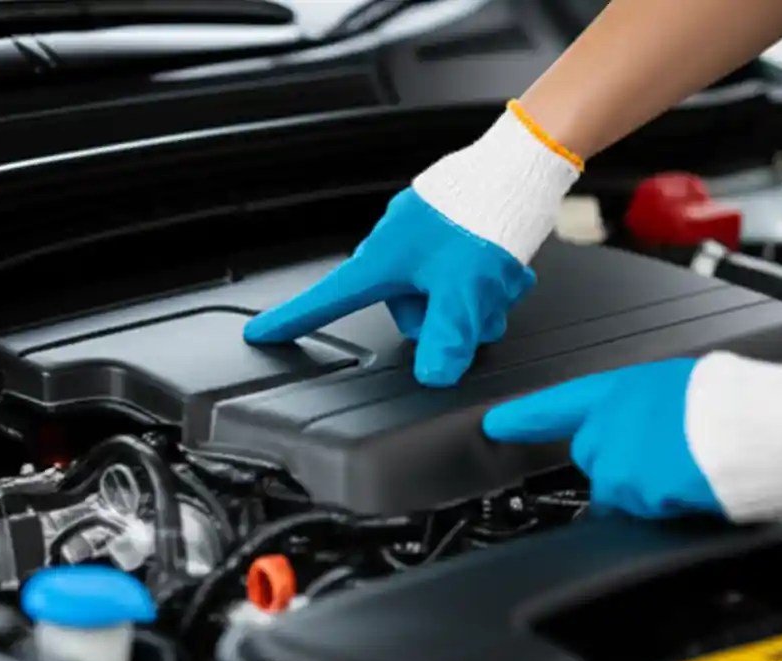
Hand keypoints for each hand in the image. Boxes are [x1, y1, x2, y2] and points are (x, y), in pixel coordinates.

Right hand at [243, 189, 535, 386]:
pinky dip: (483, 276)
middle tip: (481, 314)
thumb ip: (447, 340)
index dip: (293, 320)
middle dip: (446, 318)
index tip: (262, 332)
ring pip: (438, 289)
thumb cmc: (484, 216)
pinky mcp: (447, 221)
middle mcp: (394, 243)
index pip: (328, 298)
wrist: (520, 163)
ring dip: (472, 298)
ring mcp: (421, 230)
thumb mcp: (464, 293)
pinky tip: (509, 271)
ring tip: (503, 287)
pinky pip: (455, 264)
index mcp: (383, 260)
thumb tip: (433, 375)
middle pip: (407, 308)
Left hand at [482, 334, 781, 521]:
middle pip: (592, 459)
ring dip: (644, 489)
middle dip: (620, 465)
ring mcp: (626, 461)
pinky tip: (696, 484)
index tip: (493, 427)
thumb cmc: (748, 400)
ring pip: (618, 490)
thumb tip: (645, 432)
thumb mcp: (683, 386)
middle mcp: (614, 422)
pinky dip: (664, 506)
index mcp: (624, 387)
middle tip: (669, 456)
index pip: (558, 403)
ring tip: (691, 468)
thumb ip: (648, 409)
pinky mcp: (646, 495)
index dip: (522, 417)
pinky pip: (642, 511)